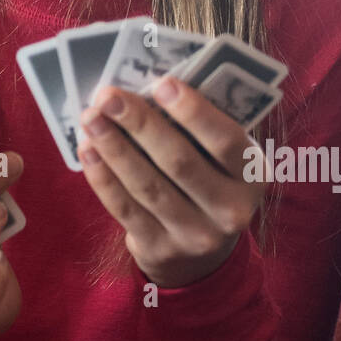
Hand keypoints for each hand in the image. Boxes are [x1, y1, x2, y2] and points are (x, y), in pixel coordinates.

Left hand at [77, 77, 266, 287]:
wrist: (200, 257)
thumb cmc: (207, 184)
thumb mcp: (222, 161)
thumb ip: (199, 131)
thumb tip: (148, 86)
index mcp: (252, 176)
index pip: (226, 141)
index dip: (195, 112)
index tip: (162, 83)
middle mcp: (230, 210)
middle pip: (179, 161)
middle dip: (140, 124)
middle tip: (108, 96)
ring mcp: (194, 235)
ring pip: (148, 186)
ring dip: (114, 147)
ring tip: (91, 118)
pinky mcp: (159, 249)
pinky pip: (125, 209)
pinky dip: (103, 177)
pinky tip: (88, 150)